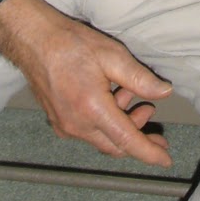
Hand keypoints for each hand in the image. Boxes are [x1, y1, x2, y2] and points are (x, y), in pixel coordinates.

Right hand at [0, 0, 172, 164]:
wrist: (33, 40)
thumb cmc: (71, 44)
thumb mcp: (112, 55)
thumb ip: (139, 79)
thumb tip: (165, 92)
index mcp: (92, 110)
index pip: (127, 141)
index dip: (149, 152)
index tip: (166, 159)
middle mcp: (76, 125)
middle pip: (115, 145)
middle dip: (138, 136)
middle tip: (151, 114)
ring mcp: (64, 126)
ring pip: (101, 137)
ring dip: (120, 123)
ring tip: (130, 96)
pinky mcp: (57, 121)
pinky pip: (87, 131)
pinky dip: (104, 121)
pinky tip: (110, 98)